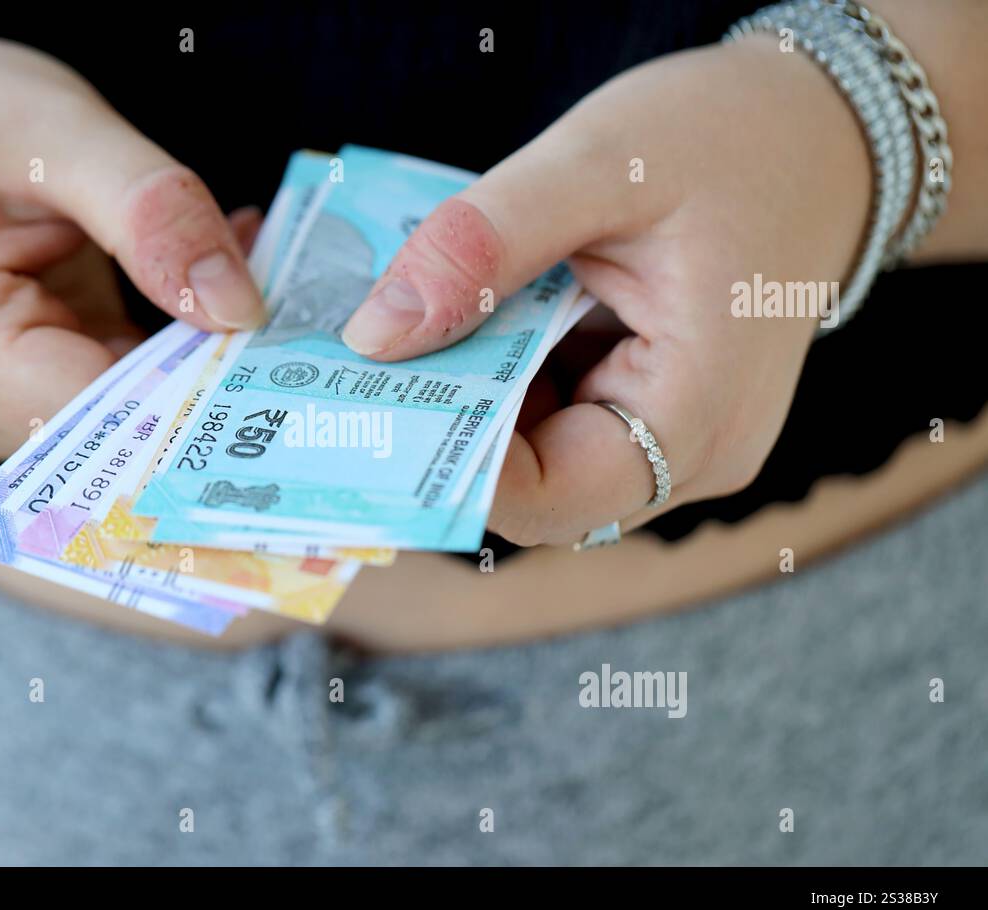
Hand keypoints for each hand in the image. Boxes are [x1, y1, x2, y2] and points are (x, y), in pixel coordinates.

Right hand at [0, 12, 264, 459]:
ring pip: (134, 417)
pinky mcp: (25, 400)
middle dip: (217, 380)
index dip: (204, 405)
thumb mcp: (57, 132)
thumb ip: (152, 215)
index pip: (107, 421)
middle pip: (125, 430)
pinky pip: (124, 393)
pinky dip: (176, 349)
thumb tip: (240, 309)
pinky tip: (212, 286)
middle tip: (301, 320)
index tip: (293, 376)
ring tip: (252, 273)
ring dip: (204, 360)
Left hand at [340, 37, 872, 545]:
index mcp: (698, 414)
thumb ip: (485, 246)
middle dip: (448, 431)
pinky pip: (559, 420)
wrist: (823, 132)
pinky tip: (474, 321)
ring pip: (538, 458)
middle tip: (363, 367)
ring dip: (471, 399)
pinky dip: (506, 378)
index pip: (549, 498)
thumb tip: (375, 336)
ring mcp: (676, 441)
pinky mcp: (653, 413)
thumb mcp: (602, 164)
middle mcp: (694, 454)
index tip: (373, 400)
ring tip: (415, 331)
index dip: (453, 464)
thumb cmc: (734, 138)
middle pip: (535, 489)